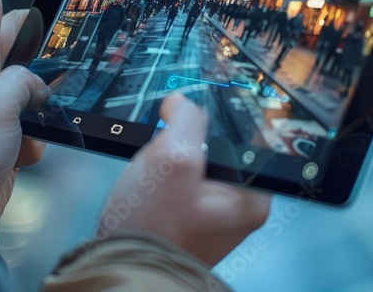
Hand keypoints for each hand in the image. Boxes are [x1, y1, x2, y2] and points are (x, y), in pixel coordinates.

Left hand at [0, 0, 47, 214]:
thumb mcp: (0, 101)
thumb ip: (24, 79)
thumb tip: (37, 86)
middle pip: (19, 50)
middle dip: (41, 56)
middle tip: (63, 52)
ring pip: (32, 91)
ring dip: (43, 105)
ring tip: (41, 120)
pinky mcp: (1, 135)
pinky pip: (32, 124)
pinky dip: (37, 137)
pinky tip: (27, 151)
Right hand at [99, 93, 270, 265]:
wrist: (119, 270)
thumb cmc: (152, 227)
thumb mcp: (172, 158)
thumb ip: (186, 120)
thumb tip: (183, 102)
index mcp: (253, 196)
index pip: (248, 137)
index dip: (218, 117)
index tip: (190, 114)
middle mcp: (239, 208)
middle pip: (220, 148)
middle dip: (188, 141)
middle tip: (165, 150)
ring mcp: (213, 216)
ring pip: (196, 165)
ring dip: (172, 160)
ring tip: (152, 174)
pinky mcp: (188, 220)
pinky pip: (181, 184)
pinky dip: (162, 179)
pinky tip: (147, 187)